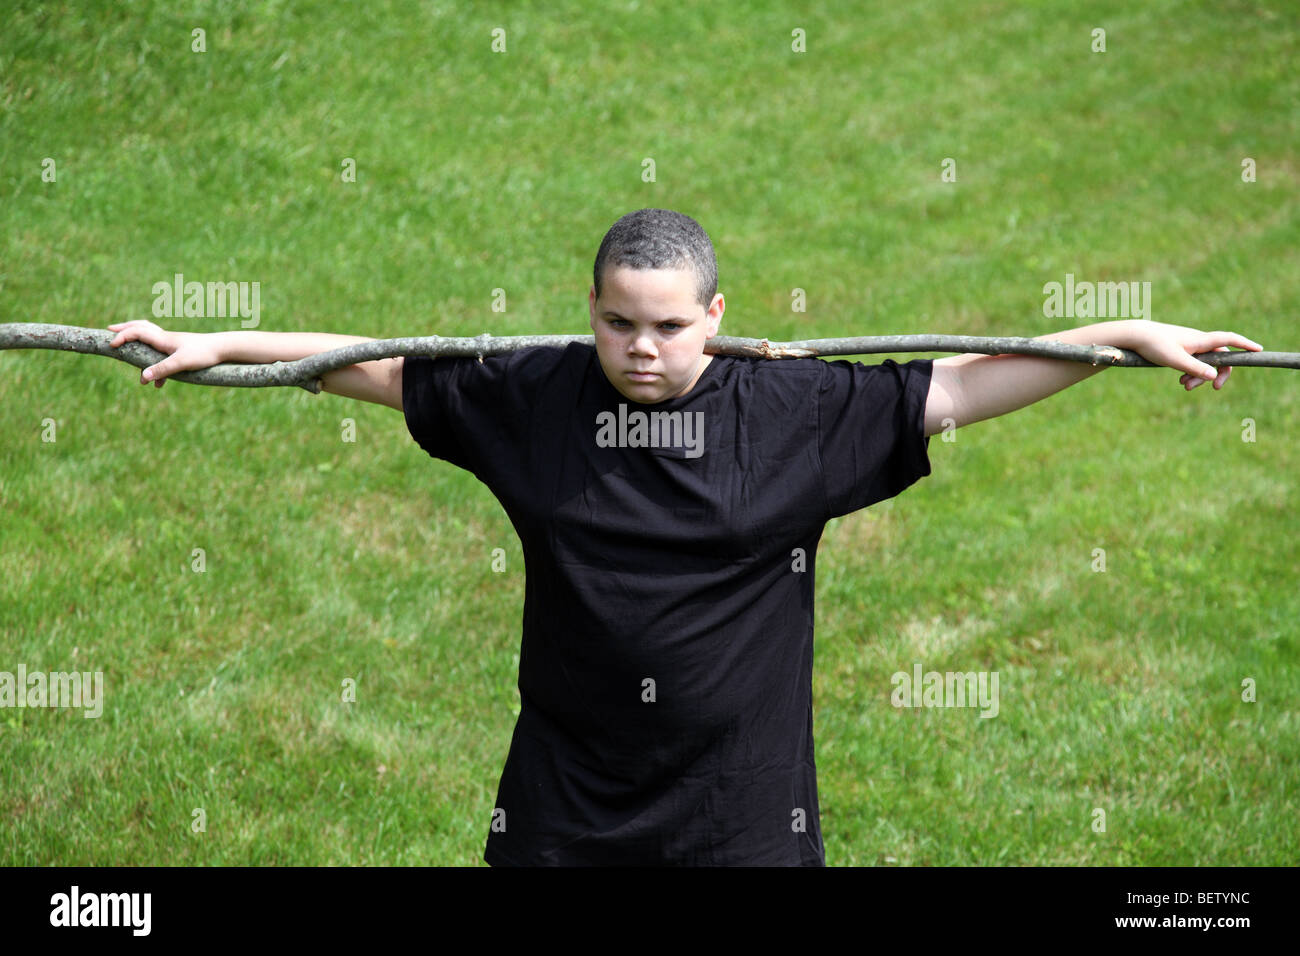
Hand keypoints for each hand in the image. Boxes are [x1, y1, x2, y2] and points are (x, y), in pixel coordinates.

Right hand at [106, 320, 224, 387]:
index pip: (137, 332)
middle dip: (125, 329)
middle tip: (110, 330)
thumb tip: (143, 377)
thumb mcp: (182, 363)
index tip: (112, 345)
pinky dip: (155, 363)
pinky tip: (159, 383)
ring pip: (150, 337)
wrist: (223, 349)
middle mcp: (166, 338)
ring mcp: (173, 343)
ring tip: (125, 346)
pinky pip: (161, 352)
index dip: (122, 336)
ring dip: (136, 340)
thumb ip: (163, 370)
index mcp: (163, 339)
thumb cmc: (204, 354)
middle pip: (141, 328)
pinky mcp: (180, 350)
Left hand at [1122, 321, 1262, 390]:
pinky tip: (1181, 381)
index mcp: (1200, 340)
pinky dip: (1191, 372)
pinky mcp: (1180, 348)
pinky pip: (1194, 362)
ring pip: (1205, 362)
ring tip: (1184, 386)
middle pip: (1219, 357)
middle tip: (1214, 389)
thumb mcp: (1175, 360)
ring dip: (1200, 376)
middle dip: (1218, 374)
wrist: (1135, 335)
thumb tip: (1215, 376)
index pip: (1228, 340)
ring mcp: (1189, 344)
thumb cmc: (1154, 345)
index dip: (1245, 344)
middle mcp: (1198, 340)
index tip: (1259, 350)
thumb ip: (1195, 368)